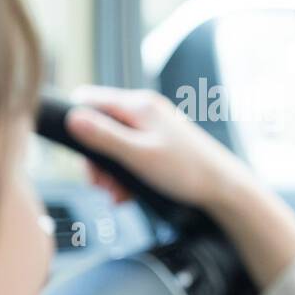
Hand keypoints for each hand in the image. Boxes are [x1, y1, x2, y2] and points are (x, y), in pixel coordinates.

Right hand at [64, 85, 250, 210]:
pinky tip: (127, 194)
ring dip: (109, 171)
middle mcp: (144, 110)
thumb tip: (71, 117)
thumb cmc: (187, 171)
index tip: (80, 153)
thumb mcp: (139, 156)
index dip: (76, 123)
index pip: (89, 99)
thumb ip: (105, 136)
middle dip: (95, 158)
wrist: (223, 187)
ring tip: (116, 195)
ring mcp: (152, 125)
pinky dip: (124, 173)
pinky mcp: (158, 142)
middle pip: (99, 125)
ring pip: (113, 143)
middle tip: (100, 185)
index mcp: (138, 106)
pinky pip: (129, 153)